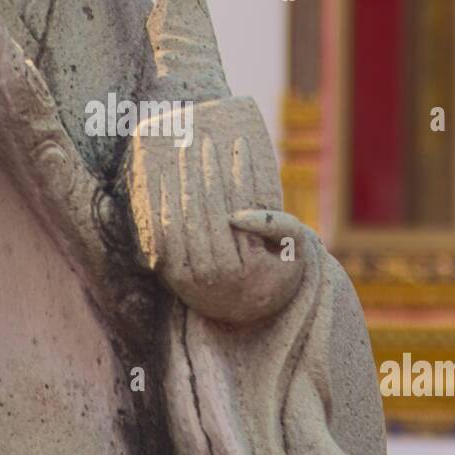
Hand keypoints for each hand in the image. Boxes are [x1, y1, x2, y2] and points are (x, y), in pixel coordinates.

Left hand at [128, 123, 306, 324]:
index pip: (236, 209)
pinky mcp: (172, 276)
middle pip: (204, 212)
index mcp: (247, 269)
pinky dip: (159, 206)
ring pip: (180, 221)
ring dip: (178, 183)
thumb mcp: (295, 252)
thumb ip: (276, 227)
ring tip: (180, 154)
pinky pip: (162, 235)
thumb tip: (238, 214)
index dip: (234, 174)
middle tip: (200, 141)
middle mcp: (215, 275)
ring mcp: (189, 277)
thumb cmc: (276, 272)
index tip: (234, 144)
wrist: (248, 314)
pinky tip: (161, 180)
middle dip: (203, 172)